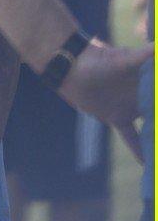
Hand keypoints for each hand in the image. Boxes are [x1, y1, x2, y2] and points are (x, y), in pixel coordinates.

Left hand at [58, 40, 150, 160]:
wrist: (71, 67)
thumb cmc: (101, 59)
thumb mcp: (130, 58)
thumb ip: (151, 53)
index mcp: (153, 81)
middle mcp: (147, 95)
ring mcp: (134, 107)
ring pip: (155, 127)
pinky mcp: (117, 118)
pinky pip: (132, 138)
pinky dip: (141, 152)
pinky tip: (150, 168)